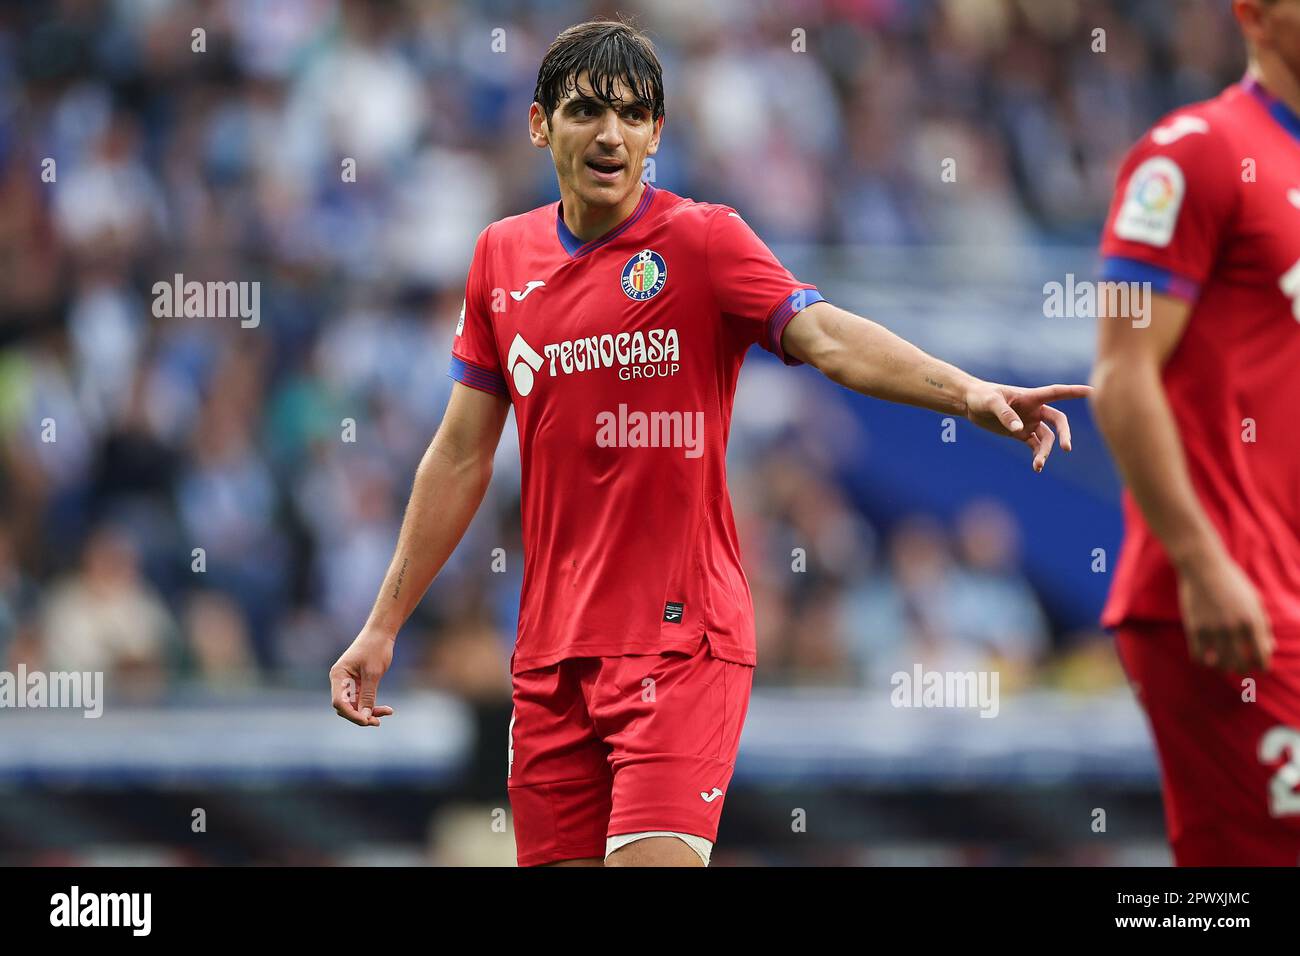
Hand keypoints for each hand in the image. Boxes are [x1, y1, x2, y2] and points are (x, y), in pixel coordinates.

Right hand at [330, 626, 396, 725]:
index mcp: (338, 676)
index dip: (351, 715)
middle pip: (345, 707)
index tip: (367, 721)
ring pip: (354, 706)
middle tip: (378, 721)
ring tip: (386, 713)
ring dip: (368, 712)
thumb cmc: (376, 648)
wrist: (381, 633)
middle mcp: (340, 681)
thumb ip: (368, 695)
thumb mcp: (373, 673)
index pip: (339, 702)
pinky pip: (361, 700)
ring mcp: (348, 683)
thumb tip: (365, 717)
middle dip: (360, 716)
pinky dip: (371, 705)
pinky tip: (385, 709)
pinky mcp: (357, 684)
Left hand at [964, 382, 1092, 471]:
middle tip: (1067, 448)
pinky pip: (1035, 446)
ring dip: (1046, 452)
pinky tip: (1037, 467)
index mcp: (1030, 397)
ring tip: (1038, 465)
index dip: (1074, 392)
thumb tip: (1020, 430)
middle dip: (1064, 433)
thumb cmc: (981, 397)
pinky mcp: (1021, 434)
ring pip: (1047, 438)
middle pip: (1058, 421)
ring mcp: (1029, 422)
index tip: (1092, 392)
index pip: (1056, 393)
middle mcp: (1034, 410)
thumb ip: (1005, 415)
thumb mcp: (991, 402)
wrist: (971, 404)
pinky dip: (1038, 456)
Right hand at [1177, 551, 1273, 672]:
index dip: (1262, 665)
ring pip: (1219, 664)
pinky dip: (1203, 662)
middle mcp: (1233, 628)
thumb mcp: (1255, 601)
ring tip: (1222, 662)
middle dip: (1242, 669)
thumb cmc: (1232, 582)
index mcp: (1252, 621)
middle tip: (1239, 665)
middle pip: (1240, 665)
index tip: (1257, 664)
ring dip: (1222, 667)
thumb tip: (1270, 647)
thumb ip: (1264, 625)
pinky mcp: (1194, 628)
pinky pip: (1198, 657)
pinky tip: (1205, 657)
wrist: (1203, 566)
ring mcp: (1212, 629)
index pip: (1262, 657)